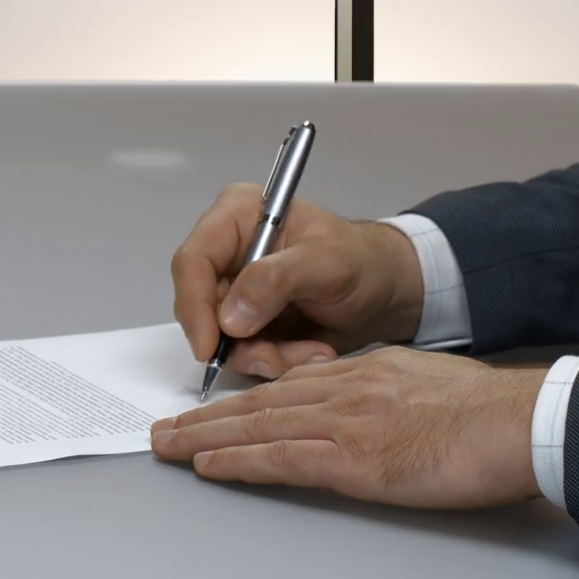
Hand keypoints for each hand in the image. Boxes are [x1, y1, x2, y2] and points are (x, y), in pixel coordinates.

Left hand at [150, 348, 544, 508]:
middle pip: (257, 403)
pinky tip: (208, 466)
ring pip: (256, 427)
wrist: (518, 423)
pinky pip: (281, 459)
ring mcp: (345, 423)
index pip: (286, 385)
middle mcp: (342, 390)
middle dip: (205, 416)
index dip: (242, 398)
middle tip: (165, 427)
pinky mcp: (354, 459)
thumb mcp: (422, 379)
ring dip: (203, 437)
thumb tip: (362, 403)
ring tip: (166, 446)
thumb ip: (382, 387)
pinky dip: (238, 462)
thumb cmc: (488, 410)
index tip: (212, 408)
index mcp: (360, 371)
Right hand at [170, 184, 425, 378]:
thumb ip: (275, 281)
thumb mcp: (327, 261)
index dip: (194, 304)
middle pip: (200, 305)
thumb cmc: (363, 260)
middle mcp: (227, 251)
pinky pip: (243, 352)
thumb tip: (229, 318)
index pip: (193, 260)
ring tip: (312, 353)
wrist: (386, 290)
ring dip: (264, 355)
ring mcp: (235, 289)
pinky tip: (312, 352)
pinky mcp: (246, 320)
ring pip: (220, 337)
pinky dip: (276, 361)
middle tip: (278, 357)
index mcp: (237, 216)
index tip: (208, 346)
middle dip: (238, 341)